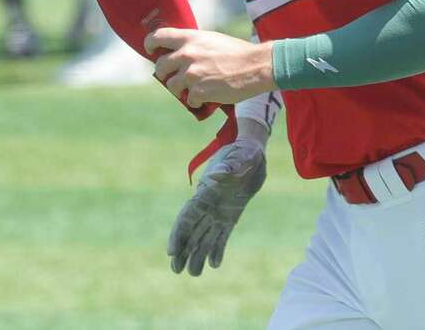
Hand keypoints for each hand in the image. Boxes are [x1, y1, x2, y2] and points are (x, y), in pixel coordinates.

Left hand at [145, 28, 275, 108]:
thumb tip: (181, 52)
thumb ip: (194, 45)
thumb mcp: (212, 40)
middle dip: (165, 74)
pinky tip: (206, 99)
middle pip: (160, 66)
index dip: (150, 44)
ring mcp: (191, 74)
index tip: (152, 51)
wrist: (255, 66)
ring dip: (180, 90)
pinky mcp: (199, 91)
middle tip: (175, 77)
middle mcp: (187, 54)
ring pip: (172, 86)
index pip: (158, 37)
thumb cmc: (237, 52)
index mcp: (190, 38)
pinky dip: (196, 102)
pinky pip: (189, 100)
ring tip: (194, 89)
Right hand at [168, 136, 266, 275]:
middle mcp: (209, 204)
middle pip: (191, 230)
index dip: (178, 234)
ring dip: (197, 254)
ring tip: (193, 274)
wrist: (253, 151)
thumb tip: (215, 177)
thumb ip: (228, 166)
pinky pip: (222, 236)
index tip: (171, 251)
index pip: (187, 216)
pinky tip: (214, 264)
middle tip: (175, 270)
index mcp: (207, 191)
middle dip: (182, 249)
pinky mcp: (231, 215)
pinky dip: (217, 249)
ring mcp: (219, 211)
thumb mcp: (239, 157)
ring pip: (204, 236)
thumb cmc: (244, 151)